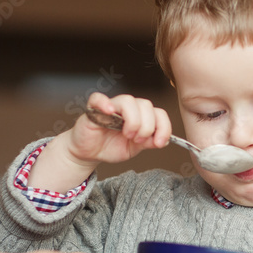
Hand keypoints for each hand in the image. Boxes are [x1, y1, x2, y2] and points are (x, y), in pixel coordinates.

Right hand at [27, 93, 171, 190]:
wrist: (88, 153)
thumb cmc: (109, 147)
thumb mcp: (134, 149)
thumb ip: (148, 142)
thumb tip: (164, 140)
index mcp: (140, 116)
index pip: (158, 113)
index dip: (163, 127)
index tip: (159, 142)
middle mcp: (127, 109)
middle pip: (146, 105)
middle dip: (146, 126)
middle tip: (138, 140)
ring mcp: (111, 107)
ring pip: (128, 101)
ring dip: (132, 120)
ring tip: (127, 134)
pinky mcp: (93, 110)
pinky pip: (98, 98)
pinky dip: (104, 103)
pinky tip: (109, 112)